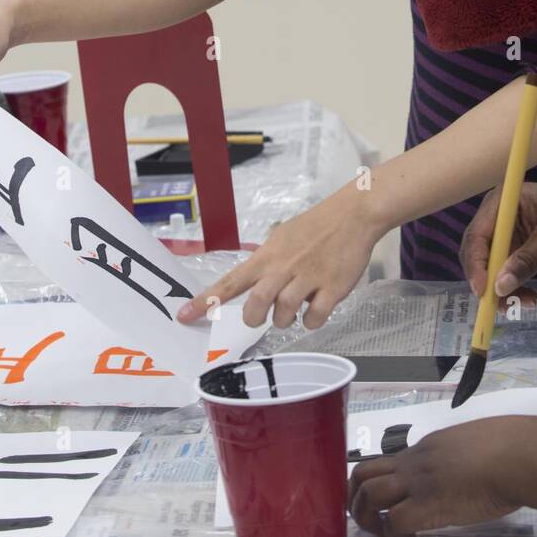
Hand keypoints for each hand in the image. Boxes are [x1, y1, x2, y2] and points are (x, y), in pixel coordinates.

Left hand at [177, 184, 385, 329]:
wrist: (352, 215)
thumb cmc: (315, 227)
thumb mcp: (281, 238)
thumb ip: (266, 262)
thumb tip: (252, 283)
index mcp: (267, 256)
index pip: (230, 282)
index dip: (205, 300)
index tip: (184, 316)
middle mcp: (283, 269)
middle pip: (255, 306)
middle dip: (254, 318)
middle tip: (261, 316)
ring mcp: (308, 279)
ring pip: (284, 315)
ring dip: (285, 319)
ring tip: (294, 307)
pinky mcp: (332, 289)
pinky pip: (314, 319)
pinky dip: (311, 321)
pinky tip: (315, 309)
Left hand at [348, 420, 520, 536]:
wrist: (516, 454)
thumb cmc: (508, 446)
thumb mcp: (474, 441)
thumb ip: (458, 454)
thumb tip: (462, 468)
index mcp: (427, 447)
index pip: (387, 461)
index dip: (379, 482)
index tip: (385, 499)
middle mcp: (415, 462)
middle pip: (363, 473)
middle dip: (355, 497)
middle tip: (366, 516)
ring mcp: (418, 482)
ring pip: (369, 494)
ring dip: (365, 515)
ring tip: (376, 530)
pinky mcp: (429, 505)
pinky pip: (394, 520)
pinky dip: (392, 532)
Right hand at [460, 181, 536, 307]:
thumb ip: (527, 261)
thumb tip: (499, 287)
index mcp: (504, 202)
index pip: (478, 233)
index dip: (476, 263)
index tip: (483, 290)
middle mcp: (498, 217)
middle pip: (477, 252)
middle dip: (488, 280)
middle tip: (501, 305)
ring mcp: (506, 235)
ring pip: (489, 268)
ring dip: (502, 290)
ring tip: (527, 303)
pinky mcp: (515, 251)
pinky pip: (504, 275)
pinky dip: (513, 290)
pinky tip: (531, 299)